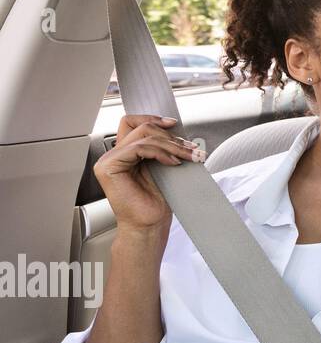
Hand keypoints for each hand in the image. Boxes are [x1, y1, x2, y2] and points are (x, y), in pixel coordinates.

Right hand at [92, 115, 202, 233]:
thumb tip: (173, 126)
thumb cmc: (156, 200)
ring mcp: (108, 160)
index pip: (131, 122)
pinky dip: (161, 152)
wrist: (150, 224)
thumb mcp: (162, 164)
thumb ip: (160, 146)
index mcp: (124, 152)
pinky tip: (173, 163)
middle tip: (191, 149)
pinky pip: (139, 148)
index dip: (152, 118)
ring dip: (172, 145)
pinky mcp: (108, 167)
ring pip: (143, 137)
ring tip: (188, 157)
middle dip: (171, 136)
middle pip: (141, 127)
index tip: (173, 124)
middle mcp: (113, 154)